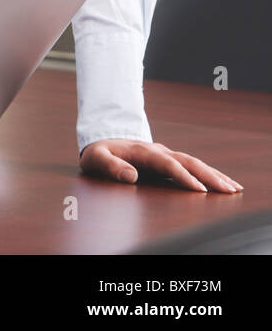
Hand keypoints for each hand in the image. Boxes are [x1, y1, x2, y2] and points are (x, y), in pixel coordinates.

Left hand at [80, 139, 242, 192]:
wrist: (101, 140)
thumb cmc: (98, 153)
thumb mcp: (95, 159)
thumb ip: (110, 166)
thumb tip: (130, 175)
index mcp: (142, 151)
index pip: (167, 165)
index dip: (183, 177)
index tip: (199, 190)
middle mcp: (158, 151)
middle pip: (188, 162)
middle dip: (208, 176)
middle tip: (228, 190)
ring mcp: (165, 154)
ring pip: (194, 162)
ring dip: (214, 175)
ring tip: (234, 188)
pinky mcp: (168, 159)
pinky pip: (192, 166)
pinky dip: (209, 173)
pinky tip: (223, 182)